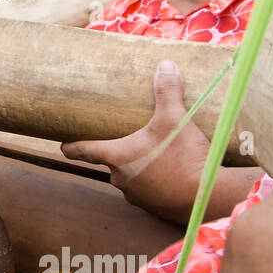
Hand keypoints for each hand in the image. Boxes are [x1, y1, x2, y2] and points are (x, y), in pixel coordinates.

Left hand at [62, 60, 210, 221]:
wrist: (209, 198)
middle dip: (116, 150)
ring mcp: (137, 196)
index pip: (81, 151)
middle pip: (109, 162)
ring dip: (137, 166)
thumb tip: (165, 64)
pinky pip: (148, 190)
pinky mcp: (155, 207)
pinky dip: (154, 180)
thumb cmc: (184, 158)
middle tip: (125, 136)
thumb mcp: (175, 120)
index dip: (70, 146)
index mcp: (116, 157)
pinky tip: (170, 171)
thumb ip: (167, 92)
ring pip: (129, 176)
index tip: (63, 143)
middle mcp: (120, 179)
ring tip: (153, 151)